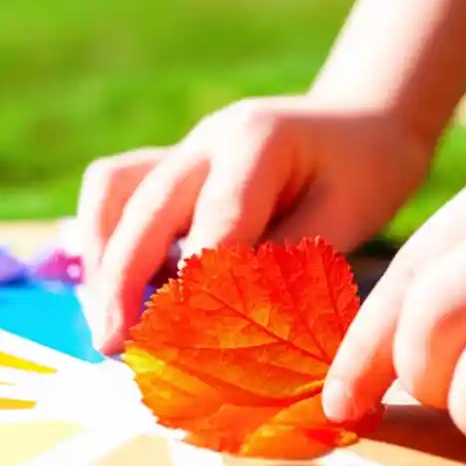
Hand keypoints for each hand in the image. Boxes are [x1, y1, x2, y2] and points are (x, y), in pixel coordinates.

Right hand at [77, 95, 435, 353]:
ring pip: (113, 192)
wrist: (359, 121)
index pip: (217, 219)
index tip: (180, 340)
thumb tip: (228, 324)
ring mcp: (181, 149)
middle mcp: (207, 138)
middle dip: (124, 281)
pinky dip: (104, 240)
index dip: (197, 283)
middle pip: (146, 208)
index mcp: (257, 139)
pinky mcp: (166, 168)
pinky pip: (114, 192)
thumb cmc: (362, 172)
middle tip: (116, 344)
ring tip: (108, 320)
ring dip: (103, 258)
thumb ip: (284, 264)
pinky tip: (112, 290)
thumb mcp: (346, 217)